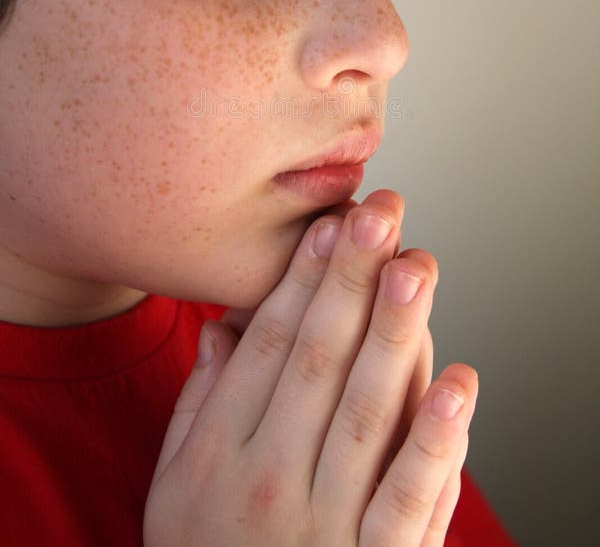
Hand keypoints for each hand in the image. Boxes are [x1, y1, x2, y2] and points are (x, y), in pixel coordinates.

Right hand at [144, 189, 477, 545]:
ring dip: (394, 336)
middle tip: (379, 214)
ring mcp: (324, 525)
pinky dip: (437, 441)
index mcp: (221, 452)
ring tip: (414, 269)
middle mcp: (270, 479)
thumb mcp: (173, 487)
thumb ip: (199, 404)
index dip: (302, 281)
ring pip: (366, 414)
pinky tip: (459, 384)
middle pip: (318, 362)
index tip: (330, 226)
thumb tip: (223, 326)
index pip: (268, 347)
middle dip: (352, 280)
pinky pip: (409, 499)